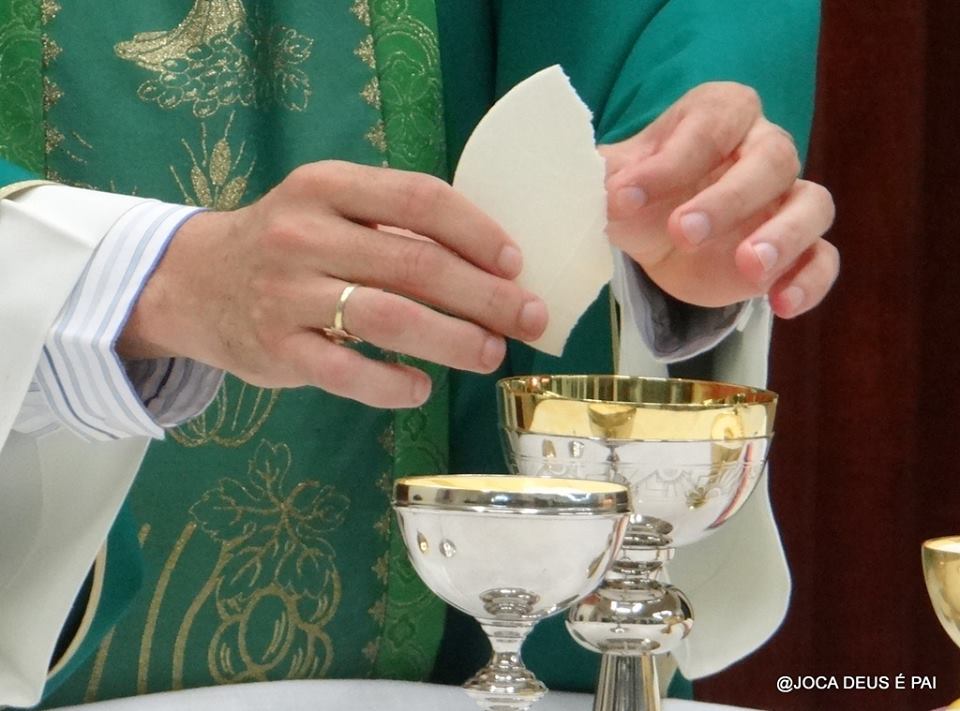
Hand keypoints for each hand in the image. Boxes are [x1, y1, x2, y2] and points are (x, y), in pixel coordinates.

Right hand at [119, 161, 547, 407]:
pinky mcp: (275, 350)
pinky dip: (393, 384)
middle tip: (530, 319)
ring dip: (452, 339)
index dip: (478, 231)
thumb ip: (391, 222)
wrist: (192, 282)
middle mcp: (304, 234)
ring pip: (388, 318)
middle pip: (415, 264)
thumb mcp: (327, 208)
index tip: (516, 262)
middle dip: (486, 295)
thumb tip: (489, 260)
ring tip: (491, 353)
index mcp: (327, 187)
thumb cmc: (284, 243)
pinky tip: (421, 387)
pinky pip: (346, 372)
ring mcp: (286, 294)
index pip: (420, 199)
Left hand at [602, 82, 837, 317]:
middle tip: (683, 232)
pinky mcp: (797, 250)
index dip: (672, 161)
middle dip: (728, 198)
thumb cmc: (641, 195)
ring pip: (812, 205)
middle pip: (773, 159)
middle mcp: (763, 148)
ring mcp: (787, 199)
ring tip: (749, 268)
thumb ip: (605, 178)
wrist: (655, 238)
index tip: (625, 196)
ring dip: (784, 236)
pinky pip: (823, 259)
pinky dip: (810, 281)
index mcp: (718, 115)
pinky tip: (780, 304)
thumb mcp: (615, 183)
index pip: (710, 124)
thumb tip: (589, 185)